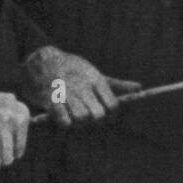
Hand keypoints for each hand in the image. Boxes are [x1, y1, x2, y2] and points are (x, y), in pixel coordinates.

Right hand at [21, 46, 140, 126]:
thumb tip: (140, 87)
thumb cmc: (73, 69)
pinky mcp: (51, 100)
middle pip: (98, 115)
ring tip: (74, 114)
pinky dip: (65, 122)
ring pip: (82, 119)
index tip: (105, 113)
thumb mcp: (96, 73)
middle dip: (95, 119)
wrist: (42, 60)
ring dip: (80, 121)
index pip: (113, 106)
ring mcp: (67, 93)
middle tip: (88, 114)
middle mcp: (83, 86)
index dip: (111, 114)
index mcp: (95, 79)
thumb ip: (117, 84)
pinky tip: (63, 115)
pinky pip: (64, 122)